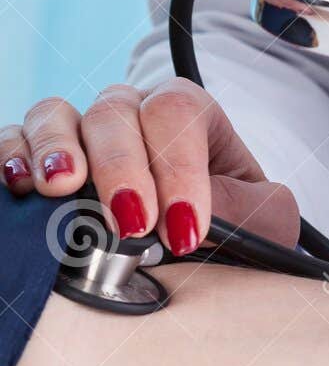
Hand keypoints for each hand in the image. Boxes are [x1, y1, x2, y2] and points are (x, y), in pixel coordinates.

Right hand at [0, 81, 299, 253]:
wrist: (209, 254)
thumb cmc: (237, 227)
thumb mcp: (266, 219)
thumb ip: (245, 207)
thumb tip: (192, 214)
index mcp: (190, 114)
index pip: (177, 112)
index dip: (179, 166)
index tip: (185, 228)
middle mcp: (131, 113)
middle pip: (115, 111)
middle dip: (123, 166)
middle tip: (132, 223)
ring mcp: (81, 134)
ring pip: (56, 114)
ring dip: (56, 148)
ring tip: (62, 187)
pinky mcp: (40, 162)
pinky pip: (12, 141)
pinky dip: (9, 155)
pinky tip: (19, 185)